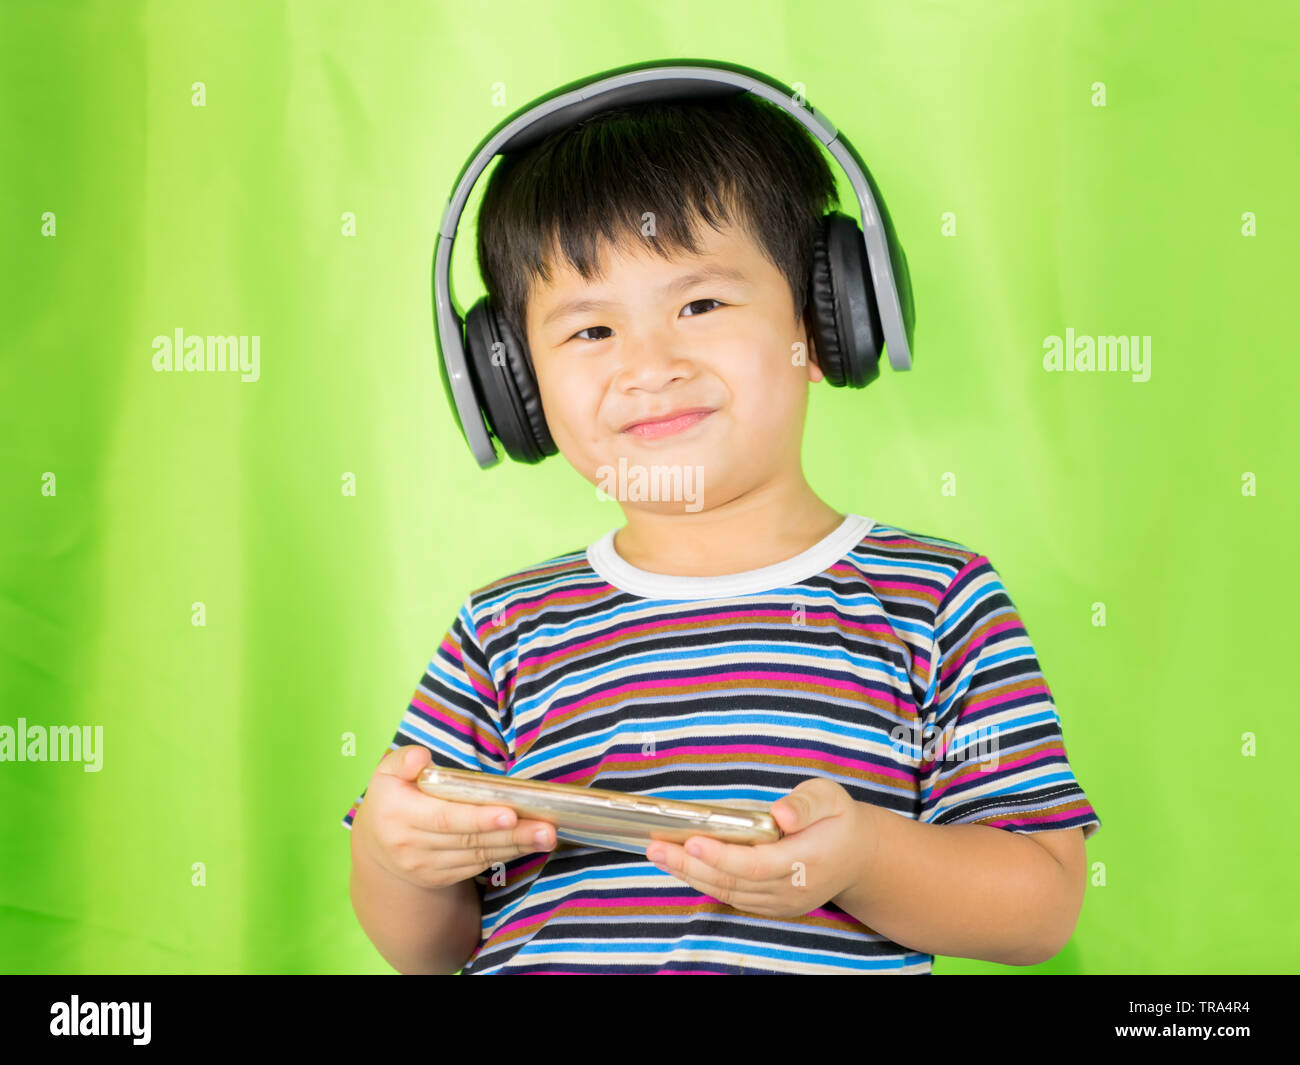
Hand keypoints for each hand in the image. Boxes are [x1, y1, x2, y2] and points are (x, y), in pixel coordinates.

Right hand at [351, 745, 556, 889]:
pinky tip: (527, 842)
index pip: (445, 818)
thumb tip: (420, 759)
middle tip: (546, 828)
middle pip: (469, 839)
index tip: (509, 813)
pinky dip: (505, 854)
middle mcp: (412, 847)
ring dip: (516, 846)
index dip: (479, 817)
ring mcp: (427, 867)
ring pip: (478, 855)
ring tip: (547, 835)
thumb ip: (402, 760)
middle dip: (511, 834)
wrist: (377, 846)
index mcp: (399, 816)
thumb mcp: (386, 773)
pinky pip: (477, 865)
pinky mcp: (441, 878)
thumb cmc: (391, 798)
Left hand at [644, 778, 874, 918]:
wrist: (858, 857)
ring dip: (690, 875)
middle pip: (733, 883)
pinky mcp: (771, 906)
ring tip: (658, 854)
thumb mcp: (830, 797)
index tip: (691, 840)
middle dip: (690, 865)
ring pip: (728, 893)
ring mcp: (780, 903)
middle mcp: (790, 890)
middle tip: (656, 847)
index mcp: (806, 861)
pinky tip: (681, 865)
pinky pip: (732, 897)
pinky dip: (704, 881)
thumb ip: (805, 804)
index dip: (721, 857)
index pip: (756, 865)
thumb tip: (779, 815)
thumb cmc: (838, 819)